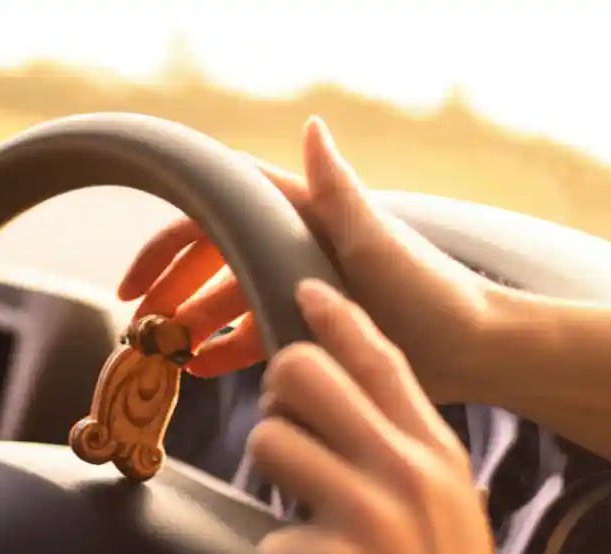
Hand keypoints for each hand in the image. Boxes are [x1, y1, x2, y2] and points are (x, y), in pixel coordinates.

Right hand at [117, 116, 494, 399]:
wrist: (476, 349)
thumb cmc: (431, 291)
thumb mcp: (377, 240)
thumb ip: (338, 188)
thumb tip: (313, 125)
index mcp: (302, 217)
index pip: (216, 215)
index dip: (167, 244)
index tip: (134, 282)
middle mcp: (295, 245)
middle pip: (212, 259)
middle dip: (171, 290)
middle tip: (139, 324)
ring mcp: (301, 287)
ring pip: (229, 300)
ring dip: (193, 323)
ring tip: (165, 354)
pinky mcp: (313, 325)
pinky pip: (255, 333)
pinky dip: (226, 349)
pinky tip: (203, 370)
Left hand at [250, 280, 529, 553]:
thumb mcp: (451, 512)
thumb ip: (407, 456)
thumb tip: (347, 410)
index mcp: (437, 455)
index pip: (382, 360)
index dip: (337, 319)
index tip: (306, 291)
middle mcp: (404, 473)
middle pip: (305, 374)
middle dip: (279, 391)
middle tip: (283, 421)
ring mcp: (365, 515)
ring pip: (269, 441)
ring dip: (275, 481)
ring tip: (306, 522)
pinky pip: (269, 537)